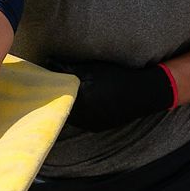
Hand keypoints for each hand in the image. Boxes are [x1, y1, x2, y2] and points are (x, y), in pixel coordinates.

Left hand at [51, 60, 175, 131]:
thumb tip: (49, 62)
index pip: (57, 92)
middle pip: (61, 106)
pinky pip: (80, 121)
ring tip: (62, 94)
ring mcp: (91, 124)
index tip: (45, 76)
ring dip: (65, 106)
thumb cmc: (119, 76)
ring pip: (69, 116)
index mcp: (83, 98)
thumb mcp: (94, 68)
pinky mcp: (97, 128)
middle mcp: (85, 115)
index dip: (50, 84)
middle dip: (55, 96)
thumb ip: (69, 68)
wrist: (145, 93)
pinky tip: (77, 103)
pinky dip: (76, 112)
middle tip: (51, 85)